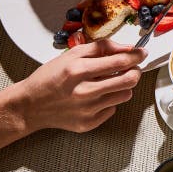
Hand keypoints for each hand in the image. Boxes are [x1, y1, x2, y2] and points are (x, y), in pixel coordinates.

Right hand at [16, 40, 146, 132]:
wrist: (29, 106)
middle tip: (131, 67)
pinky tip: (96, 97)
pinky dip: (109, 101)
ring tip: (110, 82)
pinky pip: (112, 109)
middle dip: (135, 71)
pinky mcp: (88, 124)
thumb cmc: (50, 78)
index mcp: (78, 71)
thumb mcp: (71, 55)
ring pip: (125, 95)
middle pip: (129, 80)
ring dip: (123, 86)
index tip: (142, 53)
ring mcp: (87, 110)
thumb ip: (101, 47)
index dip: (137, 56)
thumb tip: (127, 48)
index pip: (120, 61)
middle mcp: (83, 92)